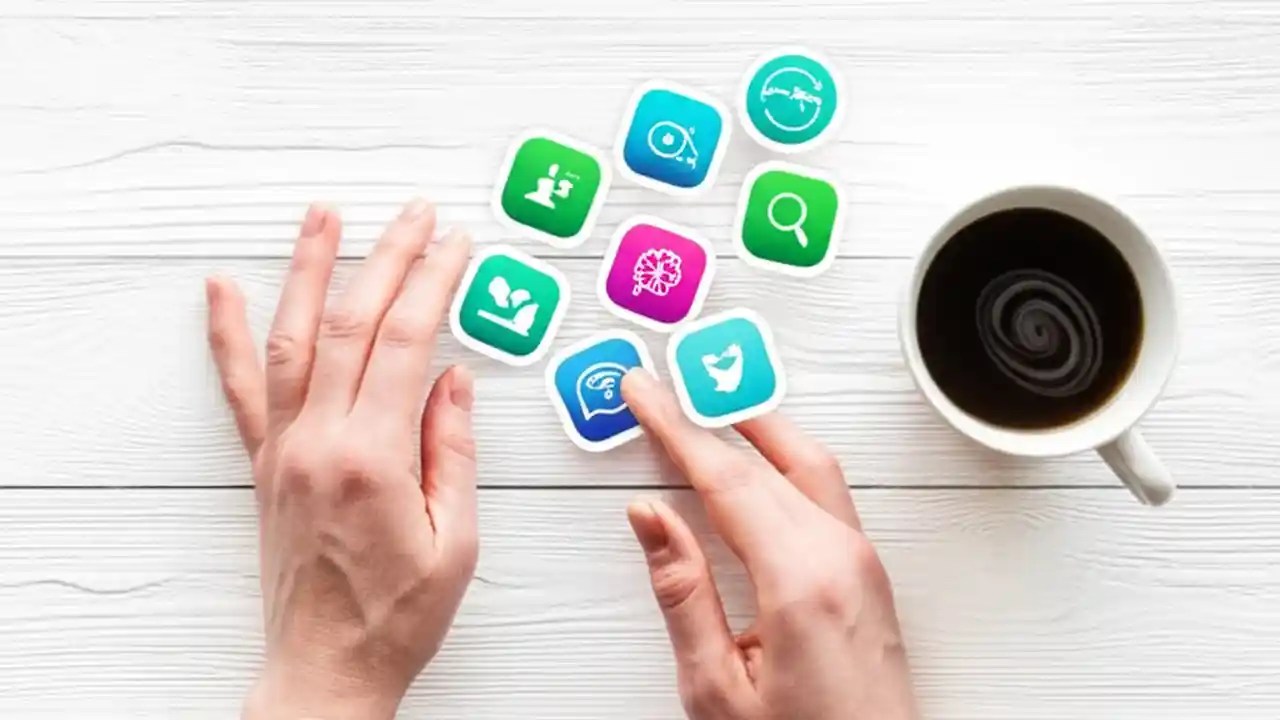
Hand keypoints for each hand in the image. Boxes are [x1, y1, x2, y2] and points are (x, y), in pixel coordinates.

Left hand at [205, 200, 477, 719]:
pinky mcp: (267, 464)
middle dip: (388, 258)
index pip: (407, 343)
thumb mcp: (456, 539)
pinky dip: (229, 334)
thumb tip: (453, 379)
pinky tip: (223, 290)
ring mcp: (285, 449)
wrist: (327, 670)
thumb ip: (452, 450)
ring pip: (293, 338)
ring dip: (308, 269)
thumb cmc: (396, 617)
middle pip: (353, 324)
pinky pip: (243, 388)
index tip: (454, 244)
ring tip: (323, 216)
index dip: (434, 284)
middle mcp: (319, 443)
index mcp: (373, 460)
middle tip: (415, 214)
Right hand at [622, 371, 918, 719]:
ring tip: (706, 404)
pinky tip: (755, 458)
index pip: (727, 479)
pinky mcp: (868, 572)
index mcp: (801, 581)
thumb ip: (682, 594)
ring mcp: (862, 561)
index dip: (678, 429)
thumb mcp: (717, 689)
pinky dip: (781, 457)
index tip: (644, 394)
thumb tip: (651, 519)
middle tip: (663, 390)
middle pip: (767, 459)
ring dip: (753, 425)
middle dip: (708, 417)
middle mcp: (841, 557)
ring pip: (806, 462)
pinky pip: (824, 488)